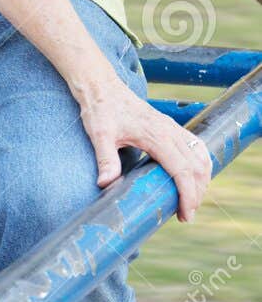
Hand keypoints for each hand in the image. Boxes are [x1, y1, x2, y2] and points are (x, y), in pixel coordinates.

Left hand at [79, 79, 212, 221]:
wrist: (101, 86)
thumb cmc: (101, 109)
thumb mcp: (99, 135)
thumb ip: (105, 159)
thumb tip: (106, 184)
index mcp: (157, 135)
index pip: (182, 169)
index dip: (188, 194)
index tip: (185, 214)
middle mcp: (170, 130)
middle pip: (197, 165)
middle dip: (197, 192)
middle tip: (185, 215)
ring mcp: (172, 127)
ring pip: (201, 155)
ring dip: (202, 179)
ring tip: (190, 200)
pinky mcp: (170, 126)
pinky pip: (195, 146)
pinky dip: (200, 164)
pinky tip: (192, 177)